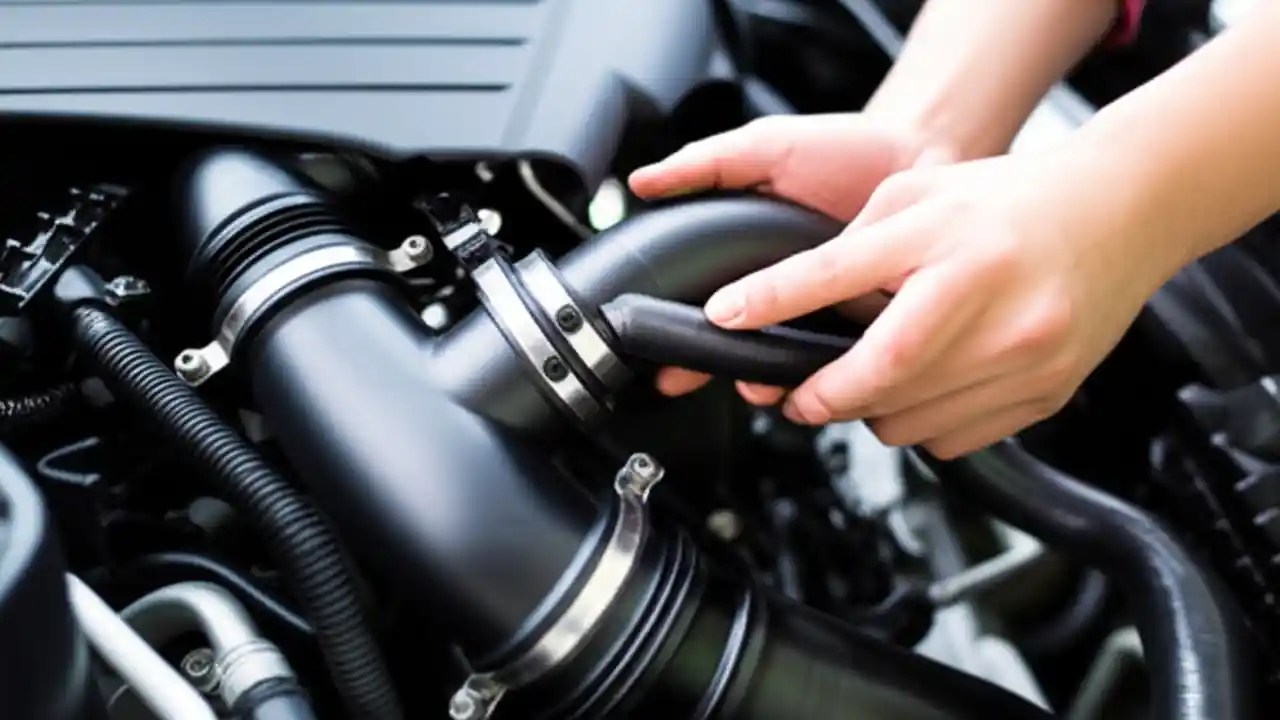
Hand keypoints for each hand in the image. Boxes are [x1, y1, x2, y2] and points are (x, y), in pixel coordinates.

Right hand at [628, 113, 958, 401]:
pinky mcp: (868, 322)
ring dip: (768, 377)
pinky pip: (842, 356)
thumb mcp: (766, 147)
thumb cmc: (844, 147)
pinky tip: (818, 374)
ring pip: (785, 358)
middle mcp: (783, 291)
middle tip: (695, 379)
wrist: (922, 150)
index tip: (662, 360)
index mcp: (748, 256)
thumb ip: (706, 165)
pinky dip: (830, 370)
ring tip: (759, 383)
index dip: (675, 333)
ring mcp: (823, 310)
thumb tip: (642, 182)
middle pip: (735, 343)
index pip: (699, 305)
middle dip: (714, 367)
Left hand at [696, 148, 1187, 457]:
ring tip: (871, 382)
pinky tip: (927, 388)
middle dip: (819, 395)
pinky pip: (950, 439)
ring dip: (869, 412)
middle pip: (872, 376)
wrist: (1121, 213)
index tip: (727, 320)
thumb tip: (798, 299)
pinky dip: (919, 425)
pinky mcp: (1043, 394)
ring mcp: (1021, 354)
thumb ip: (861, 245)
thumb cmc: (1013, 202)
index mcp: (945, 239)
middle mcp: (985, 300)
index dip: (772, 301)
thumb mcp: (923, 196)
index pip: (836, 275)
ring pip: (905, 421)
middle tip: (796, 394)